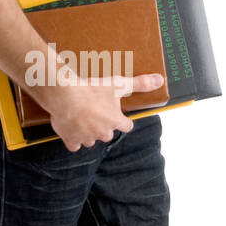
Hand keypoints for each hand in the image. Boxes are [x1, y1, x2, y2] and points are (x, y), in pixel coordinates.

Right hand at [42, 67, 164, 151]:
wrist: (65, 95)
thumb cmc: (92, 89)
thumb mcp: (118, 84)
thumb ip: (140, 84)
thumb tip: (160, 80)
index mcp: (116, 121)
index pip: (126, 126)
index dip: (122, 120)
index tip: (116, 114)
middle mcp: (103, 133)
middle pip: (107, 134)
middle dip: (103, 126)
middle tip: (95, 111)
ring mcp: (87, 138)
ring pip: (90, 139)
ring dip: (88, 132)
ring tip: (81, 117)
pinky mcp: (71, 140)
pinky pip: (75, 145)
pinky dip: (73, 138)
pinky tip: (71, 127)